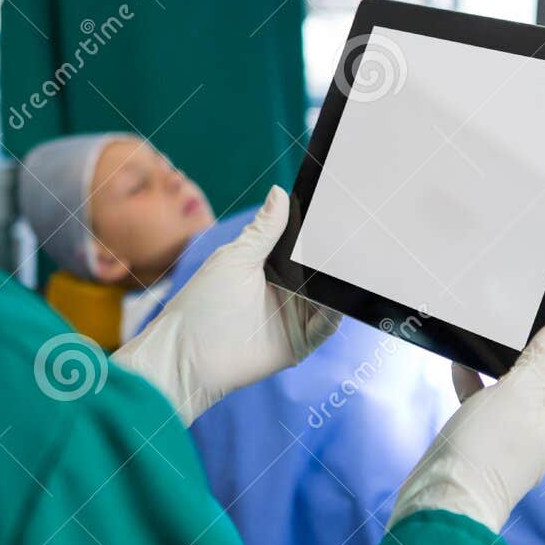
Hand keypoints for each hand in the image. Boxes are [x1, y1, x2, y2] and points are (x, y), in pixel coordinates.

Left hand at [115, 187, 340, 423]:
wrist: (188, 353)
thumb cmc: (203, 303)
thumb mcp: (236, 258)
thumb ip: (264, 230)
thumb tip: (280, 191)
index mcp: (270, 265)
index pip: (304, 244)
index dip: (320, 229)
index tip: (338, 209)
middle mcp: (287, 289)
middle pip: (321, 269)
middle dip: (337, 255)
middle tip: (356, 235)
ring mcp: (295, 316)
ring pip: (330, 295)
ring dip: (341, 281)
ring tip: (352, 262)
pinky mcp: (300, 342)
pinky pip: (326, 325)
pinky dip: (337, 311)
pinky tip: (341, 296)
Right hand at [389, 306, 544, 534]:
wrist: (444, 504)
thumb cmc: (484, 453)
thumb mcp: (517, 394)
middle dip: (538, 332)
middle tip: (518, 302)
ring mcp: (517, 428)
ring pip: (518, 377)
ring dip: (505, 352)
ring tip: (489, 327)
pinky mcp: (487, 435)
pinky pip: (488, 395)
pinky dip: (477, 376)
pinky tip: (459, 363)